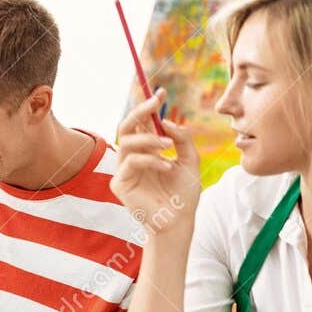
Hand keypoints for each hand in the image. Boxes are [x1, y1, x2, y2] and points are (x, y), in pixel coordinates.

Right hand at [111, 90, 200, 241]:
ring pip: (126, 141)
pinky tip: (165, 166)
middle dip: (140, 111)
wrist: (179, 220)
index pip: (143, 122)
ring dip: (148, 139)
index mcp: (148, 149)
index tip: (161, 92)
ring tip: (168, 146)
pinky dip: (149, 160)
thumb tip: (166, 122)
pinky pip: (130, 162)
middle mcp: (133, 156)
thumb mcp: (191, 159)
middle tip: (155, 102)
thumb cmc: (184, 193)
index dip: (149, 106)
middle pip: (127, 126)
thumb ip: (181, 138)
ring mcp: (124, 170)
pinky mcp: (120, 184)